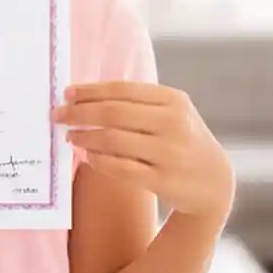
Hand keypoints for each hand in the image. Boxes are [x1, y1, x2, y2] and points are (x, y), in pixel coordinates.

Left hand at [52, 81, 234, 227]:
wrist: (214, 183)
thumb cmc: (181, 140)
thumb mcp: (171, 113)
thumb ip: (136, 103)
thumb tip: (84, 96)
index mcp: (174, 100)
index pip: (122, 89)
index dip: (90, 91)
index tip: (66, 94)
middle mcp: (174, 124)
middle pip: (114, 113)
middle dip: (80, 113)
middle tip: (57, 115)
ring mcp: (170, 153)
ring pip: (114, 140)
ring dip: (85, 137)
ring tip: (71, 136)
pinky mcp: (163, 180)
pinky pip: (121, 167)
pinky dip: (99, 160)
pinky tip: (88, 156)